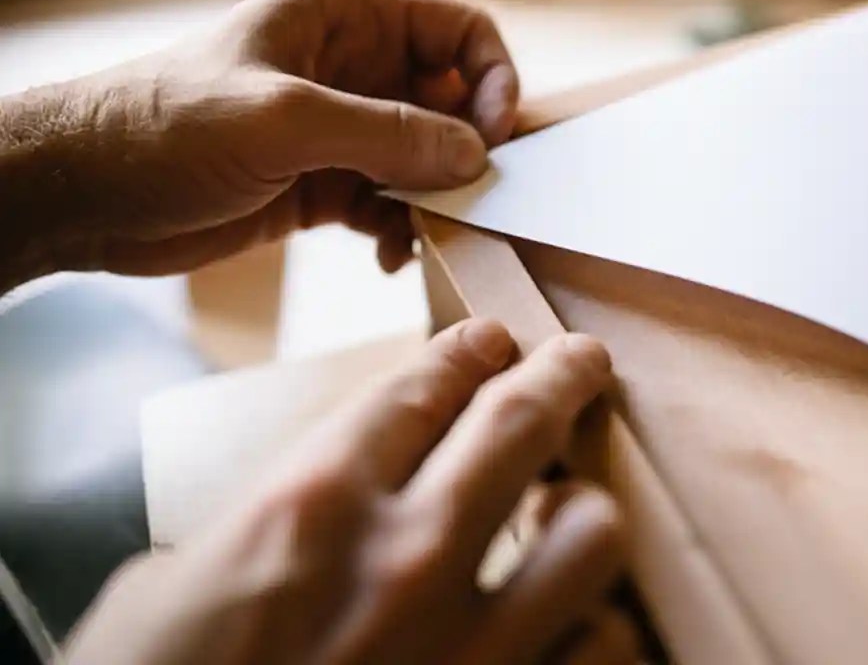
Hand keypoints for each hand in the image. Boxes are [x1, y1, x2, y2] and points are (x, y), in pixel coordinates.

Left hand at [0, 0, 516, 282]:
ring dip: (439, 201)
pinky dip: (405, 231)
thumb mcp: (282, 119)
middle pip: (454, 101)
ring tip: (423, 236)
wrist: (86, 193)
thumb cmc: (162, 127)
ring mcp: (342, 131)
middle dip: (469, 152)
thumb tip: (475, 155)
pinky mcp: (326, 185)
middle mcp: (353, 70)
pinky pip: (394, 205)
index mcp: (344, 19)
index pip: (457, 32)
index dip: (492, 81)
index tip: (495, 141)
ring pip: (429, 160)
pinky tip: (391, 257)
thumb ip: (385, 133)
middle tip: (469, 201)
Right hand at [65, 320, 636, 663]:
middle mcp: (404, 559)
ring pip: (591, 532)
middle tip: (582, 360)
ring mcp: (467, 645)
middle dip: (564, 373)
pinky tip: (571, 624)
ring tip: (570, 515)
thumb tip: (296, 521)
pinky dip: (592, 628)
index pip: (419, 387)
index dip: (466, 351)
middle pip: (522, 420)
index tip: (489, 339)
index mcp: (308, 508)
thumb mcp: (161, 594)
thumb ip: (257, 534)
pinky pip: (601, 646)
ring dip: (584, 514)